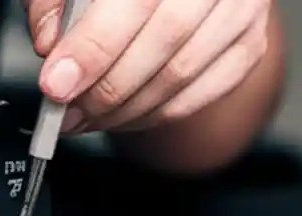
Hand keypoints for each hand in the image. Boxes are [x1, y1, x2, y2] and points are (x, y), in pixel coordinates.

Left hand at [24, 0, 272, 133]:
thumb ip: (55, 4)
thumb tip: (51, 45)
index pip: (138, 0)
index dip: (94, 47)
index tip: (57, 83)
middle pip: (165, 39)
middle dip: (105, 88)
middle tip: (66, 112)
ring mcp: (241, 8)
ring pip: (181, 75)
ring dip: (125, 110)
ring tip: (85, 118)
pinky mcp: (250, 44)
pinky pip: (199, 95)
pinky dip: (152, 114)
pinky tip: (121, 115)